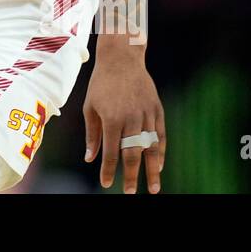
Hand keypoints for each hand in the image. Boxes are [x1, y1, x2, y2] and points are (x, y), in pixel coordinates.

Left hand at [83, 41, 165, 193]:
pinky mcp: (157, 109)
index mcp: (111, 118)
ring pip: (150, 147)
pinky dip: (161, 151)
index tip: (106, 184)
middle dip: (131, 176)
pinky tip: (159, 165)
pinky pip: (161, 135)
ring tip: (154, 189)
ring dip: (152, 170)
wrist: (121, 58)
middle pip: (132, 154)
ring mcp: (146, 114)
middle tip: (129, 193)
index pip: (110, 151)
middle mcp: (130, 118)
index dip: (108, 169)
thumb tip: (90, 159)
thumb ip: (92, 134)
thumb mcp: (90, 106)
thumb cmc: (101, 83)